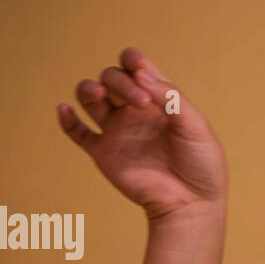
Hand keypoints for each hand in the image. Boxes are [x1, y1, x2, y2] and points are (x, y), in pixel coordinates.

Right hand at [57, 47, 227, 220]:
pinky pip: (78, 133)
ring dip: (88, 89)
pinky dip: (67, 120)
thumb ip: (171, 97)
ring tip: (98, 95)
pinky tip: (64, 110)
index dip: (132, 59)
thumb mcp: (195, 126)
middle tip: (141, 103)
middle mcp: (134, 111)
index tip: (136, 65)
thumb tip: (141, 73)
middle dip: (121, 82)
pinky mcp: (104, 153)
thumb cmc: (200, 164)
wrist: (191, 204)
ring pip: (90, 97)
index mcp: (159, 99)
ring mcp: (118, 131)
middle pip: (112, 78)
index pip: (137, 67)